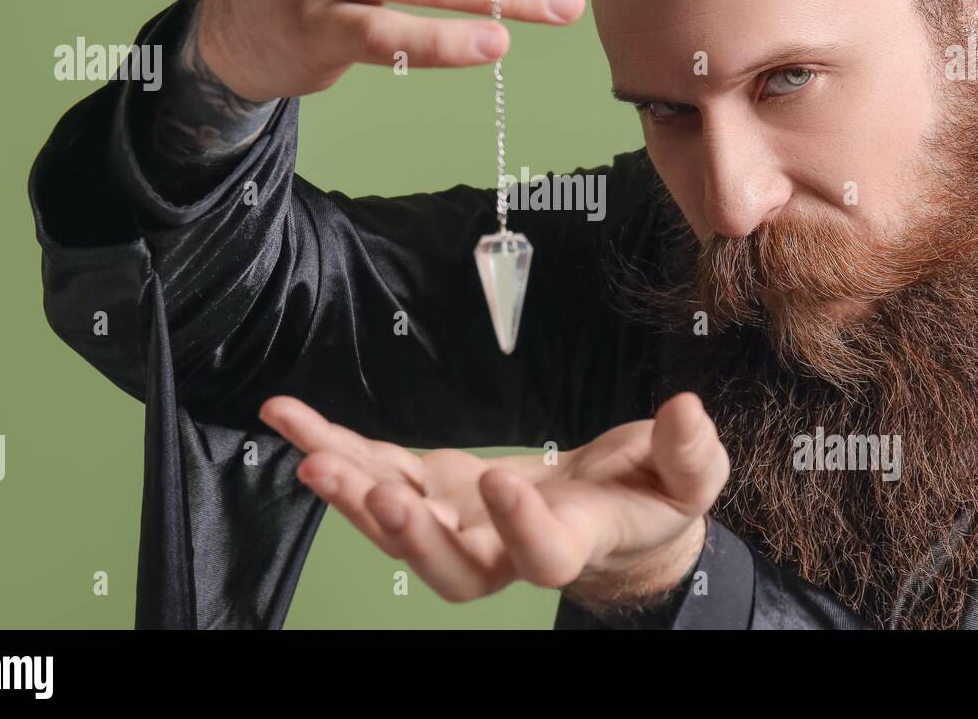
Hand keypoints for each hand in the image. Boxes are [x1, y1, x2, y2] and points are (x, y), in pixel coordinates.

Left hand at [257, 392, 729, 612]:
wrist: (613, 514)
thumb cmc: (654, 496)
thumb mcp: (690, 476)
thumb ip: (691, 453)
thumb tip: (686, 409)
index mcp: (572, 541)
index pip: (543, 555)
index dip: (522, 528)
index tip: (507, 482)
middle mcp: (503, 547)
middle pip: (447, 567)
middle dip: (410, 535)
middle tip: (380, 495)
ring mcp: (460, 521)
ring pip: (398, 525)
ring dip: (352, 493)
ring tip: (310, 452)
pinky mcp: (433, 487)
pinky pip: (376, 471)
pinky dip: (331, 446)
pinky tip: (287, 417)